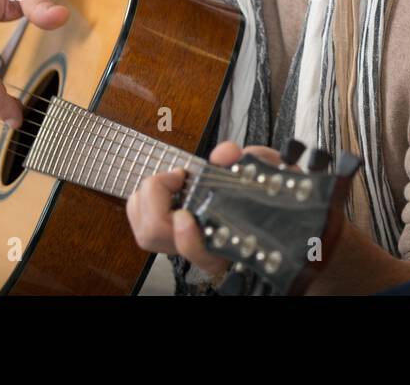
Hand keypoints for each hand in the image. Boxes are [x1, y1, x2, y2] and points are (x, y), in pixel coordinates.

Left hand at [126, 141, 281, 280]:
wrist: (267, 194)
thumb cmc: (265, 188)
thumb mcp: (270, 169)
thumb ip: (257, 160)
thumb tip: (224, 154)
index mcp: (231, 242)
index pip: (202, 255)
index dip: (188, 239)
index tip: (184, 215)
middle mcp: (203, 247)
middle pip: (158, 238)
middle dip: (156, 201)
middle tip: (178, 177)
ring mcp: (181, 240)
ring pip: (144, 231)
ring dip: (148, 197)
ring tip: (174, 178)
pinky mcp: (166, 230)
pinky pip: (139, 218)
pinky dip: (144, 197)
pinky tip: (165, 184)